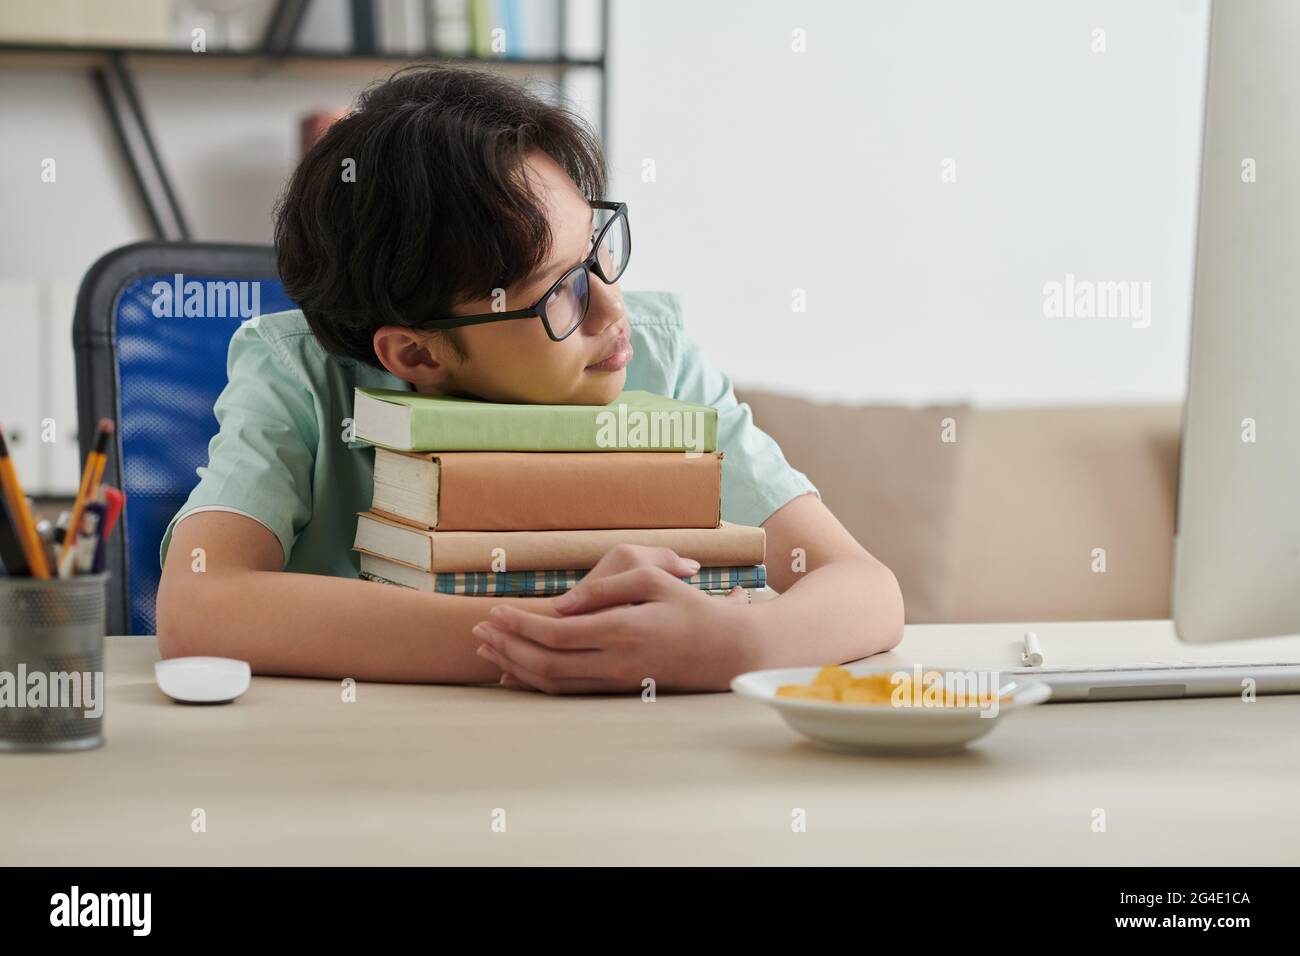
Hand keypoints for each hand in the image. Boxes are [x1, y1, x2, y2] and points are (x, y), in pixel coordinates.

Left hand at [471, 544, 751, 694]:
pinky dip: (537, 681)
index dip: (521, 624)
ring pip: (553, 682)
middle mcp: (615, 661)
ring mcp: (615, 680)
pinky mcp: (616, 689)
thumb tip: (562, 603)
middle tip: (478, 631)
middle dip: (507, 646)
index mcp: (622, 630)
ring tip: (488, 649)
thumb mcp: (653, 580)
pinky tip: (518, 669)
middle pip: (546, 662)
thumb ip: (606, 589)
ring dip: (516, 666)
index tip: (495, 611)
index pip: (557, 632)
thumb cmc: (689, 607)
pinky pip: (568, 690)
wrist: (723, 651)